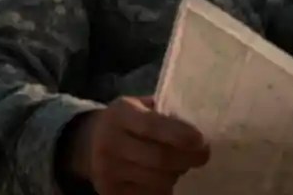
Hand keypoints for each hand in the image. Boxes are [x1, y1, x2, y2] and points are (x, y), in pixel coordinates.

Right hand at [66, 95, 210, 194]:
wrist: (88, 143)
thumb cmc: (127, 121)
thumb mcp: (139, 106)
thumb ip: (164, 112)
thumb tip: (199, 125)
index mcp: (120, 114)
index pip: (153, 126)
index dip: (180, 135)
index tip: (202, 140)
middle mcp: (110, 143)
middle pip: (159, 158)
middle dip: (187, 159)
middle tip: (204, 156)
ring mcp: (107, 171)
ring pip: (156, 180)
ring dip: (177, 174)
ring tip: (183, 164)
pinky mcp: (109, 192)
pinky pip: (148, 194)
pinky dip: (164, 188)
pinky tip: (167, 177)